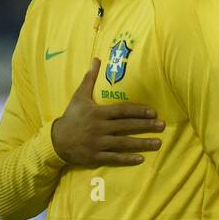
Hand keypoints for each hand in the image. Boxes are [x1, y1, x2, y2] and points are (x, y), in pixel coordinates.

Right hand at [50, 58, 164, 165]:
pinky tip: (141, 159)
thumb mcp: (79, 96)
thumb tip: (97, 59)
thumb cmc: (71, 117)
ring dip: (142, 143)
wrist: (56, 140)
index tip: (153, 112)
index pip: (121, 111)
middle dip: (145, 126)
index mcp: (97, 113)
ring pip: (123, 143)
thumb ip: (90, 79)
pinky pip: (113, 158)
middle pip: (126, 126)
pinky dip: (127, 159)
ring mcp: (97, 143)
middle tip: (162, 125)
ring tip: (158, 143)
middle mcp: (98, 128)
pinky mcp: (95, 156)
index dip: (138, 111)